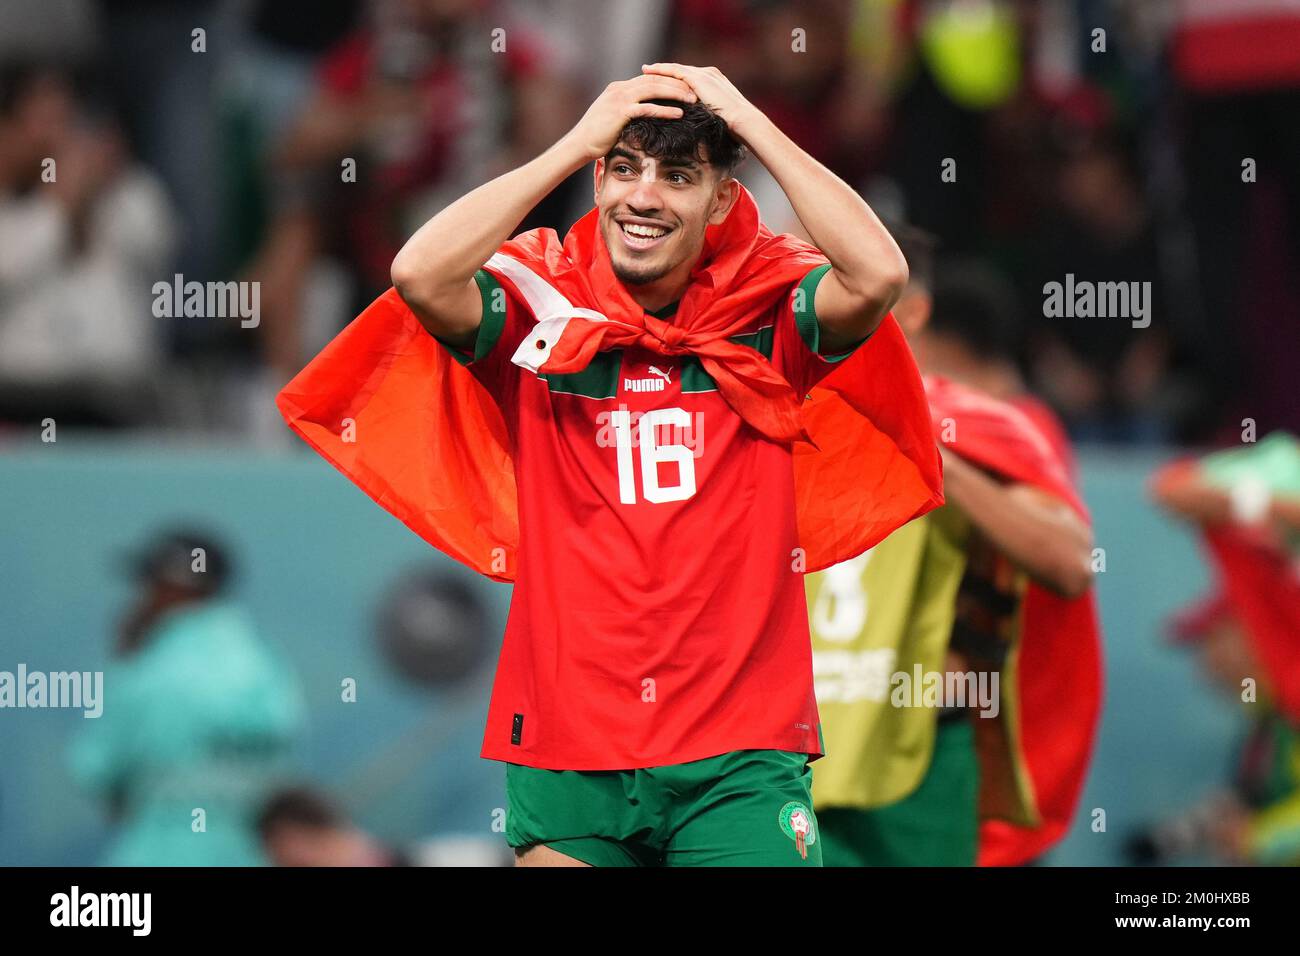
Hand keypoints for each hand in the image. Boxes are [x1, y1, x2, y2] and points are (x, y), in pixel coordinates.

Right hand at [561, 74, 697, 161]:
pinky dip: (664, 109)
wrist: (579, 144)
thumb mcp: (613, 118)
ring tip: (692, 99)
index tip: (686, 86)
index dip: (669, 80)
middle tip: (696, 90)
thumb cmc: (596, 136)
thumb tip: (644, 115)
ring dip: (675, 93)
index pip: (649, 78)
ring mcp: (619, 99)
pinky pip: (647, 108)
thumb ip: (627, 111)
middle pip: (654, 80)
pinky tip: (678, 113)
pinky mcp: (620, 112)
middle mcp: (620, 89)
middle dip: (677, 83)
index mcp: (619, 88)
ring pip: (653, 90)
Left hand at [640, 63, 759, 139]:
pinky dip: (662, 72)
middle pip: (681, 69)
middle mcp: (708, 73)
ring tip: (645, 70)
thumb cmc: (732, 125)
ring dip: (660, 69)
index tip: (661, 79)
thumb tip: (698, 122)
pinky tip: (650, 74)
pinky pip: (675, 72)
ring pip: (676, 69)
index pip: (689, 76)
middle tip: (647, 70)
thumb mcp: (716, 115)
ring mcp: (704, 74)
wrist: (741, 120)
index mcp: (714, 81)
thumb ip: (706, 112)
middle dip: (664, 70)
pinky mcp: (699, 79)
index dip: (674, 77)